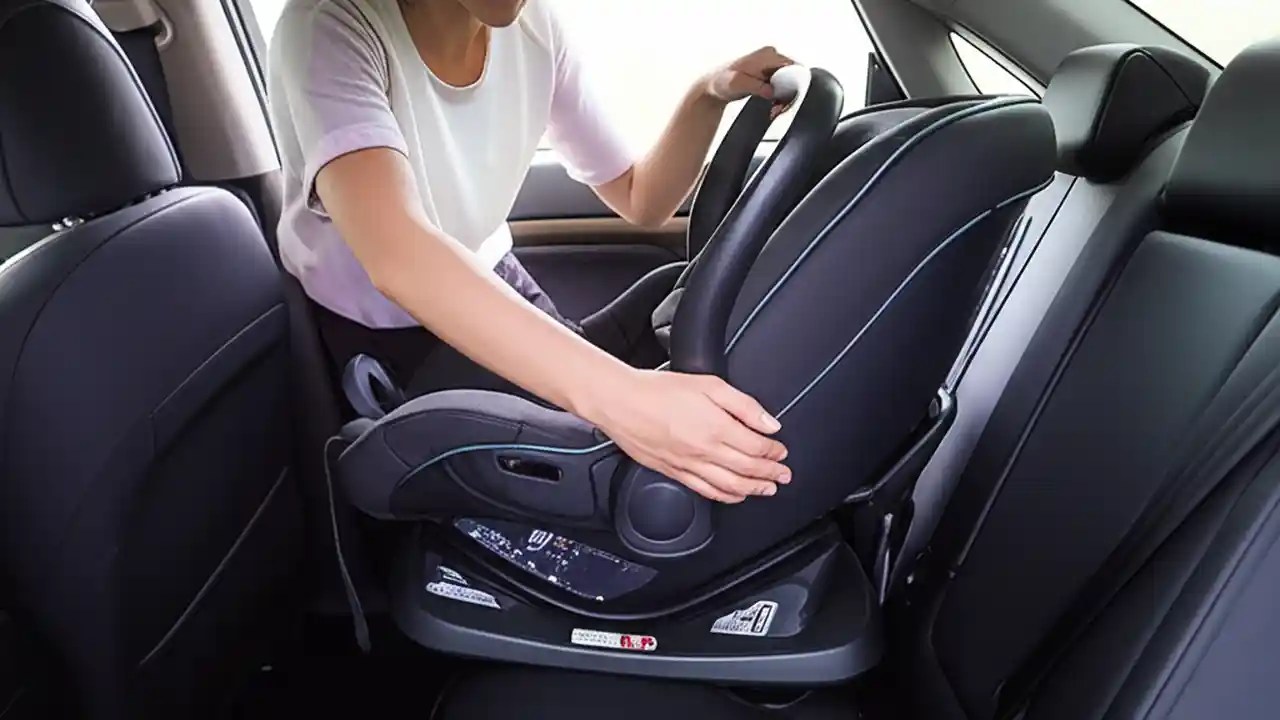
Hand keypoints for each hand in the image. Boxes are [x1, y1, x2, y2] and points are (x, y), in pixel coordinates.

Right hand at [586, 368, 790, 503]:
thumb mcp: (709, 385)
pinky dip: (726, 497)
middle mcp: (705, 451)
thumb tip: (769, 423)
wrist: (622, 402)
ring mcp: (689, 465)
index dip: (774, 452)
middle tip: (784, 475)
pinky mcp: (674, 473)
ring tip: (767, 489)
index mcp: (717, 428)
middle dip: (771, 475)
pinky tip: (735, 495)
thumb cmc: (658, 390)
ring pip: (730, 487)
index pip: (757, 448)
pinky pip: (706, 491)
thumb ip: (744, 405)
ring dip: (754, 490)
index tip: (781, 451)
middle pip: (748, 471)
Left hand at [704, 46, 796, 117]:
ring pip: (789, 81)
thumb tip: (771, 92)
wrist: (712, 86)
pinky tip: (773, 105)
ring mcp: (771, 63)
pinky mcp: (768, 73)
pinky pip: (782, 85)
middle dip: (790, 93)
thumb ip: (757, 86)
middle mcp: (772, 55)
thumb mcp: (739, 84)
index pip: (794, 67)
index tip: (788, 99)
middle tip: (779, 107)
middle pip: (794, 74)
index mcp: (768, 54)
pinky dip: (780, 96)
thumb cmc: (722, 82)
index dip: (795, 84)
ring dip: (785, 97)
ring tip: (775, 108)